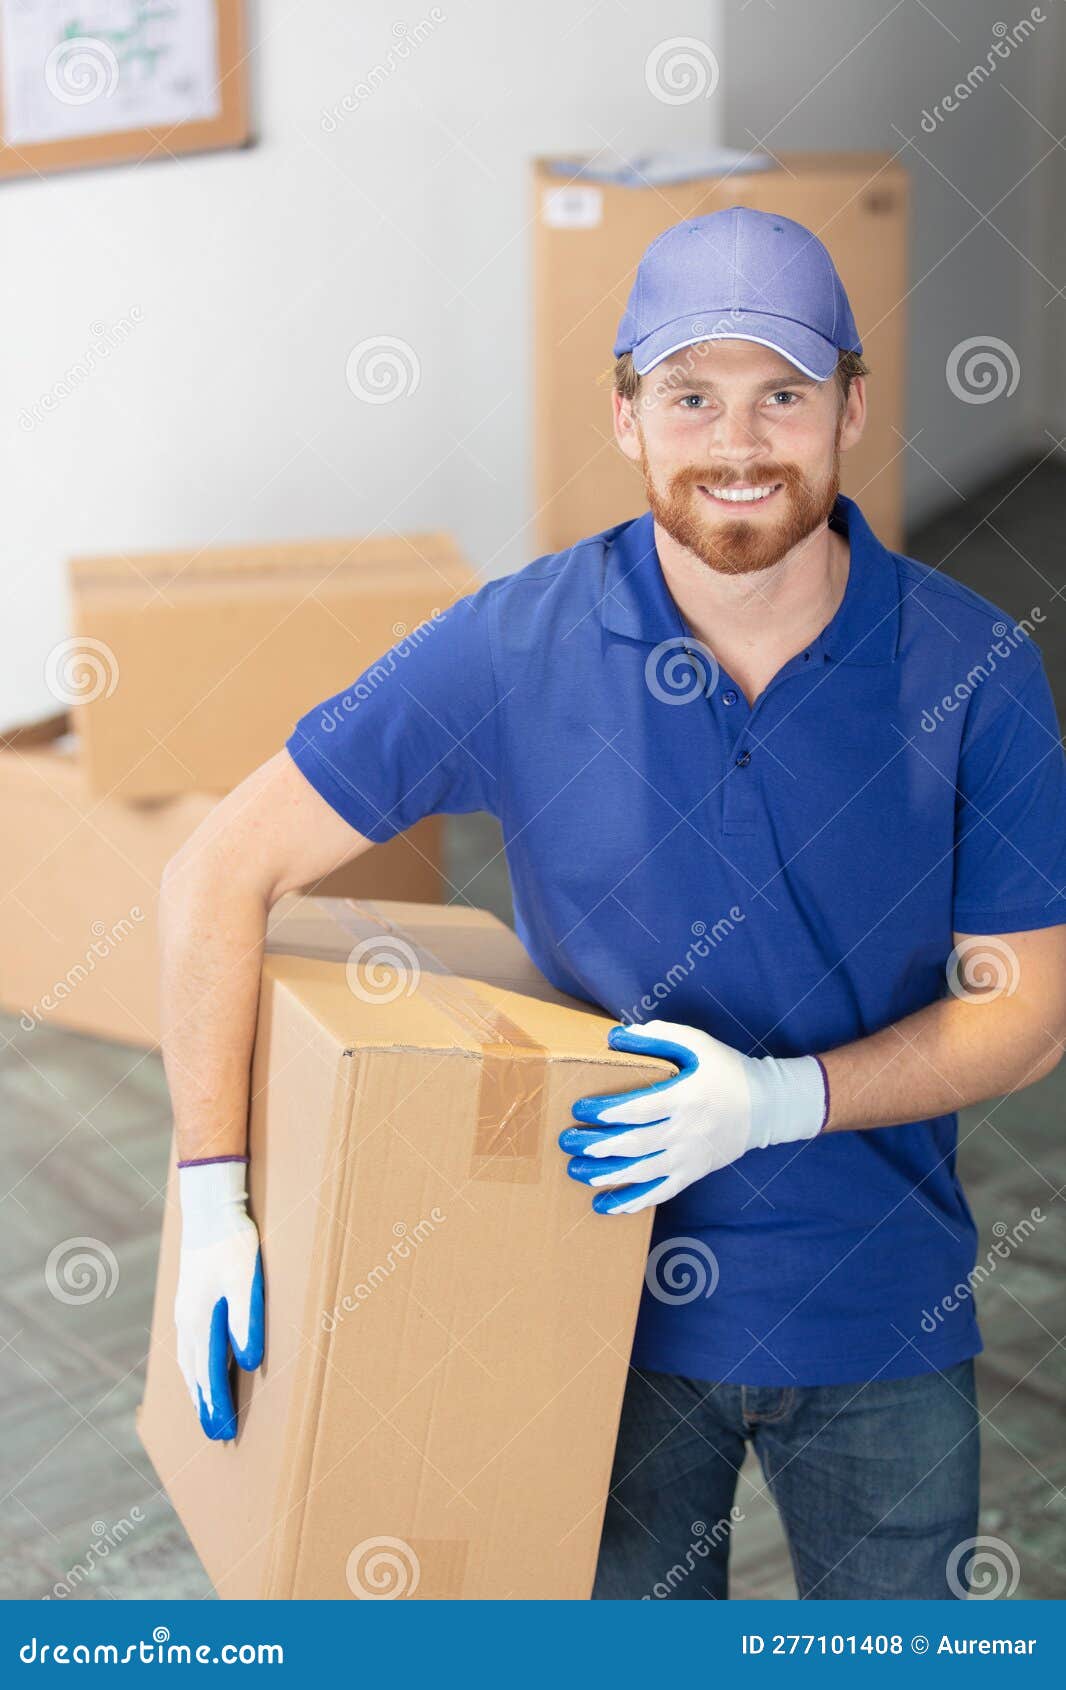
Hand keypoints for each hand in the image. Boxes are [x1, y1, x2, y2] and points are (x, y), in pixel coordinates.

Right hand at [173, 1157, 263, 1439]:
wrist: (209, 1211)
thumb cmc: (231, 1244)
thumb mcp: (244, 1281)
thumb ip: (245, 1321)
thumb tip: (249, 1362)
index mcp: (200, 1322)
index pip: (209, 1375)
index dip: (217, 1405)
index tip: (224, 1432)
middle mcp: (187, 1322)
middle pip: (194, 1375)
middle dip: (205, 1405)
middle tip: (216, 1435)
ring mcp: (184, 1312)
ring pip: (187, 1362)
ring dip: (197, 1388)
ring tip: (205, 1410)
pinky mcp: (189, 1301)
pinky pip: (188, 1346)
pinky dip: (193, 1367)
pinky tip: (200, 1368)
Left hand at [558, 1019, 828, 1214]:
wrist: (766, 1106)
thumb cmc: (725, 1069)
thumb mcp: (696, 1043)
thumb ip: (656, 1037)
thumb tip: (615, 1037)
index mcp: (686, 1097)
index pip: (640, 1108)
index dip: (607, 1111)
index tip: (579, 1109)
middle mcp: (687, 1131)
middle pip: (636, 1142)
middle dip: (598, 1144)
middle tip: (567, 1142)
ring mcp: (690, 1156)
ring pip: (644, 1172)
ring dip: (608, 1175)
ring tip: (578, 1173)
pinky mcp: (693, 1173)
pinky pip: (661, 1192)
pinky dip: (633, 1201)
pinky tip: (608, 1206)